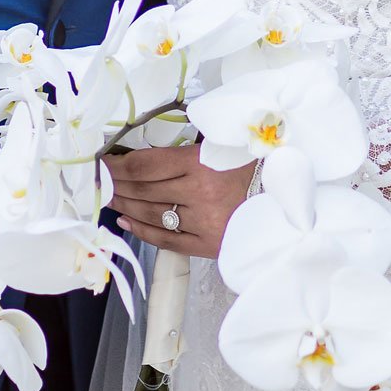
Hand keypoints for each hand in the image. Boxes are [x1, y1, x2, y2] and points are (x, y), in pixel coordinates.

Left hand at [104, 142, 254, 259]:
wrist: (291, 199)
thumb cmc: (258, 164)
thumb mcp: (225, 145)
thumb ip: (191, 146)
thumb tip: (153, 150)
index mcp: (202, 164)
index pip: (145, 165)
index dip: (118, 165)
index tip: (104, 162)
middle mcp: (199, 195)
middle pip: (143, 190)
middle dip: (117, 185)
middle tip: (99, 181)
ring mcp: (203, 223)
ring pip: (151, 214)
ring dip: (125, 205)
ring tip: (109, 197)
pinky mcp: (209, 245)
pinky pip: (167, 240)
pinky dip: (143, 231)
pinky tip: (127, 222)